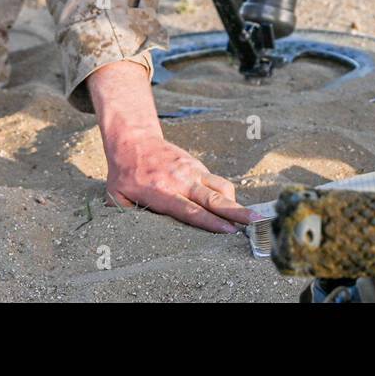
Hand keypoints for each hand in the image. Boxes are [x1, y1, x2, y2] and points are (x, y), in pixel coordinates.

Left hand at [88, 61, 257, 233]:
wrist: (133, 138)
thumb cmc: (124, 172)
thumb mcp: (116, 197)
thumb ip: (127, 217)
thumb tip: (137, 237)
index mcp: (161, 191)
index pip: (191, 210)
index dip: (211, 222)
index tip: (230, 231)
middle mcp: (181, 179)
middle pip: (215, 198)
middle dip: (237, 212)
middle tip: (258, 222)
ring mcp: (192, 170)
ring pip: (222, 186)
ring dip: (235, 203)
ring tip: (248, 219)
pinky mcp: (197, 165)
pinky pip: (217, 181)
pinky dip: (226, 194)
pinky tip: (230, 207)